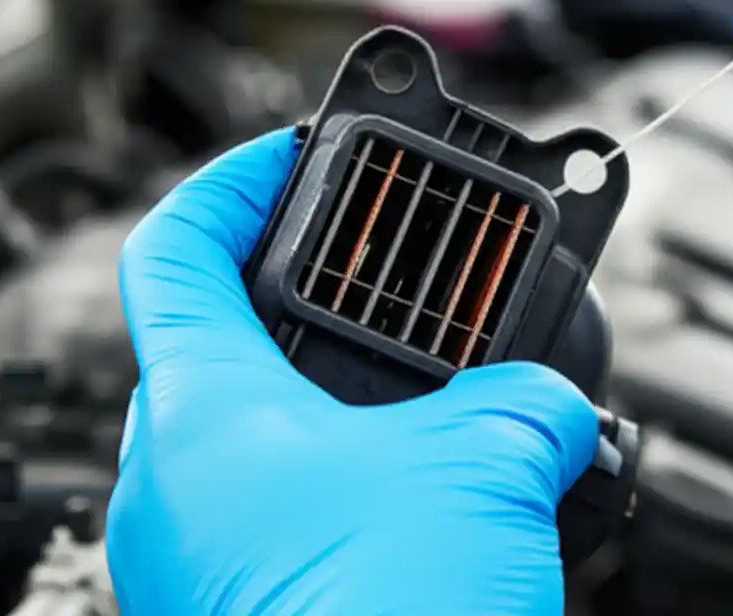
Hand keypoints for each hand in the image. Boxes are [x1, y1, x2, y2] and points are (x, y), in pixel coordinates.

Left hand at [107, 129, 596, 614]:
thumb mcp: (487, 470)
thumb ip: (529, 403)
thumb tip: (558, 406)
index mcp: (206, 418)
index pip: (174, 253)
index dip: (227, 187)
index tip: (280, 162)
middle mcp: (180, 487)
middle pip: (223, 347)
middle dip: (308, 312)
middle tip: (373, 292)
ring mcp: (206, 557)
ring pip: (263, 443)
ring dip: (339, 410)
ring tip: (419, 399)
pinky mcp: (252, 607)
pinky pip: (289, 514)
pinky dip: (352, 484)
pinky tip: (426, 495)